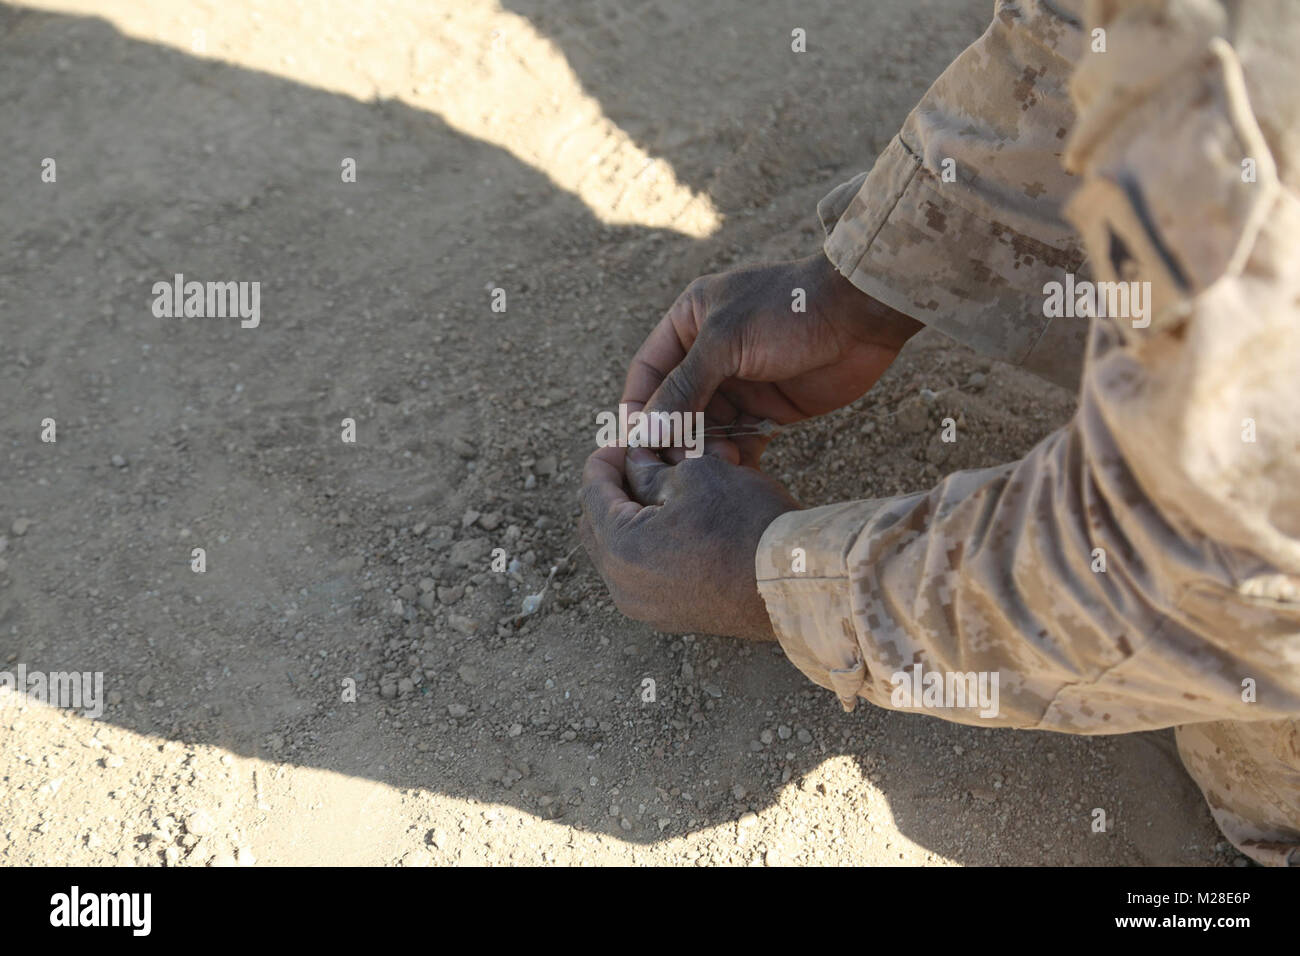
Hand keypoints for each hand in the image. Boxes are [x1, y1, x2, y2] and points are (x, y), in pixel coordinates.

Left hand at [579, 444, 800, 640]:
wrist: (797, 583)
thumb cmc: (749, 523)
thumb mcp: (696, 474)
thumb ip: (650, 468)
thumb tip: (634, 462)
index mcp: (621, 547)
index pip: (592, 492)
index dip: (605, 458)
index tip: (623, 440)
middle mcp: (623, 586)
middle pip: (598, 526)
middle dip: (615, 490)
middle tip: (642, 463)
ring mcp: (646, 608)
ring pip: (621, 552)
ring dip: (634, 518)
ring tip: (665, 491)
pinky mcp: (671, 617)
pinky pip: (644, 574)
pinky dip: (651, 545)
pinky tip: (680, 522)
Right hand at [623, 253, 920, 465]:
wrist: (861, 317)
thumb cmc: (788, 312)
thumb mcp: (725, 342)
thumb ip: (684, 387)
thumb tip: (644, 430)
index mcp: (689, 323)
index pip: (649, 373)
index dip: (637, 409)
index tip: (635, 447)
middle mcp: (709, 355)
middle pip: (675, 407)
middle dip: (675, 437)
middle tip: (680, 466)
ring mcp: (740, 383)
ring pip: (706, 428)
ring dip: (705, 452)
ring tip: (716, 467)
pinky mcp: (768, 409)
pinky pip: (740, 440)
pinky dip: (735, 457)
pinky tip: (739, 472)